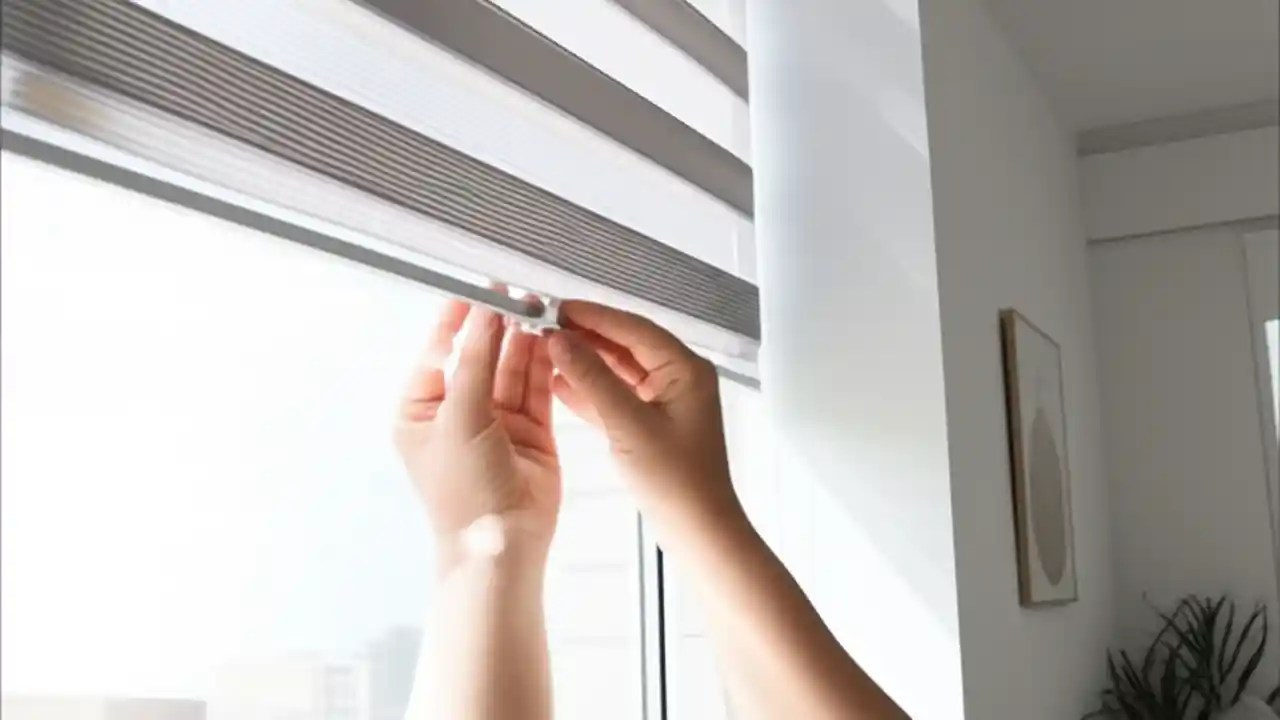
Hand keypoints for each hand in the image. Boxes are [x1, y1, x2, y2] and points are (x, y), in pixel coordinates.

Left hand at [395, 300, 561, 573]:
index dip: (456, 321)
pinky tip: (551, 339)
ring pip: (511, 370)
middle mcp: (459, 414)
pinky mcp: (532, 432)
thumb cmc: (463, 492)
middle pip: (479, 357)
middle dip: (496, 328)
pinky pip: (537, 389)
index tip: (475, 290)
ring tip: (537, 310)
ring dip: (523, 342)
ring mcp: (496, 422)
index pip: (438, 353)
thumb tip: (484, 315)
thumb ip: (475, 361)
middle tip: (516, 295)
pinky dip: (544, 365)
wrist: (503, 543)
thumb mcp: (460, 416)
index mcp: (421, 411)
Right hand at [547, 300, 742, 541]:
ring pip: (620, 370)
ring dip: (586, 361)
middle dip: (587, 336)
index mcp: (685, 369)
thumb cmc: (676, 482)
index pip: (634, 328)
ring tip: (547, 349)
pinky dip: (592, 390)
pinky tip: (561, 384)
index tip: (558, 308)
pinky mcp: (653, 424)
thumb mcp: (628, 424)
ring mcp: (667, 401)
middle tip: (547, 326)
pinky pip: (619, 396)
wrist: (698, 532)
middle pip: (627, 344)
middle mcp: (680, 378)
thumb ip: (592, 378)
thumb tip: (561, 340)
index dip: (594, 316)